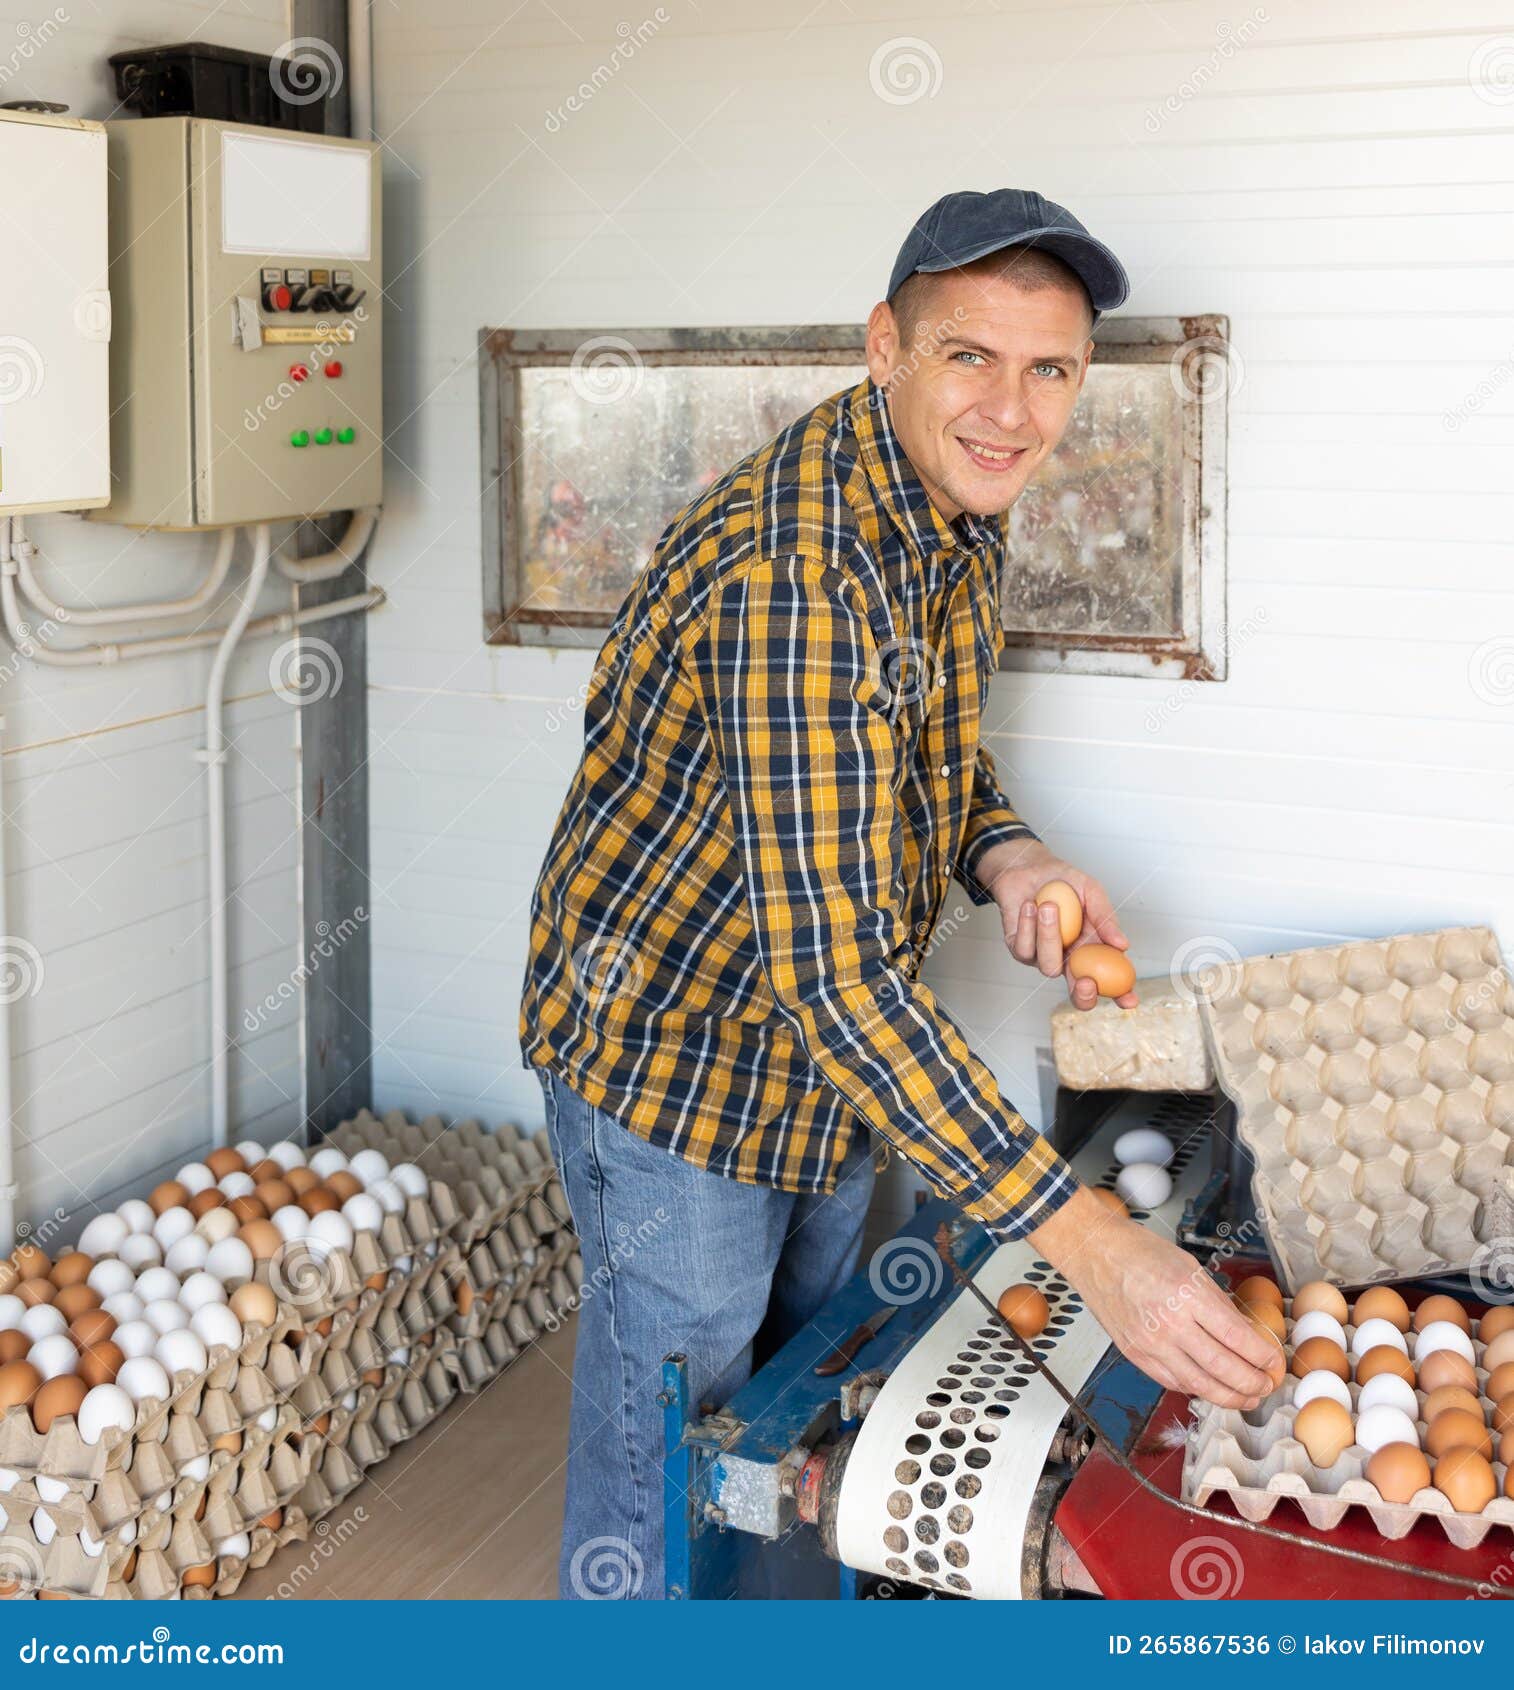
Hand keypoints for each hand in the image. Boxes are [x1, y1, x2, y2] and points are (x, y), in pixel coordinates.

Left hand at [974, 838, 1137, 1009]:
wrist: (1028, 867)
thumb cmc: (1063, 882)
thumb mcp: (1091, 892)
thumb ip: (1105, 917)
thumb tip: (1123, 945)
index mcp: (1092, 949)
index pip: (1109, 980)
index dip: (1120, 995)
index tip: (1130, 1001)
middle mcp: (1069, 959)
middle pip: (1077, 995)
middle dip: (1082, 995)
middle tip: (1086, 981)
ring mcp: (1042, 957)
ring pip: (1049, 966)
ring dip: (1050, 936)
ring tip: (1049, 905)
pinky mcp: (1019, 949)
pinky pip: (1024, 948)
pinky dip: (1028, 925)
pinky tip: (1030, 906)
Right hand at [1028, 1188, 1280, 1407]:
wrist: (1094, 1253)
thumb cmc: (1141, 1252)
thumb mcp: (1190, 1267)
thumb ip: (1217, 1303)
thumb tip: (1246, 1335)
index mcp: (1187, 1295)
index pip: (1239, 1338)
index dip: (1264, 1357)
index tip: (1276, 1362)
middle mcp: (1169, 1324)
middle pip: (1224, 1369)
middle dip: (1254, 1383)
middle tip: (1269, 1385)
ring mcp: (1150, 1344)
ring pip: (1200, 1385)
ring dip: (1231, 1397)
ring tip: (1248, 1397)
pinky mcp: (1135, 1355)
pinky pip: (1173, 1382)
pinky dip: (1197, 1389)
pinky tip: (1212, 1387)